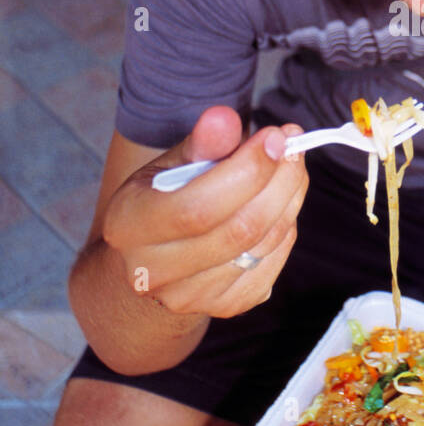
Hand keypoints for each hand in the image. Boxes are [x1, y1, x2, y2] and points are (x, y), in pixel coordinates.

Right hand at [102, 105, 308, 318]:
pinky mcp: (225, 307)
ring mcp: (190, 296)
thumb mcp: (169, 165)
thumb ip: (200, 143)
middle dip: (278, 182)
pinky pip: (272, 263)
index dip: (246, 172)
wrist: (150, 262)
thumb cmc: (161, 201)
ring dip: (289, 200)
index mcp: (128, 225)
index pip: (197, 207)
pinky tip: (282, 202)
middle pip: (238, 229)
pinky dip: (286, 227)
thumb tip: (224, 118)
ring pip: (261, 245)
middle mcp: (152, 271)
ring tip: (292, 167)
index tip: (275, 137)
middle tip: (294, 147)